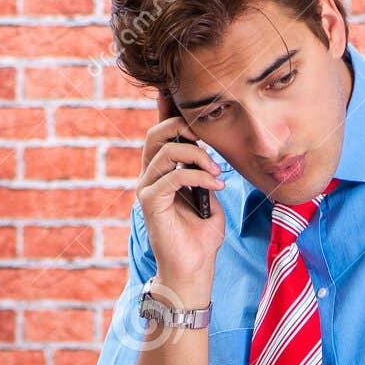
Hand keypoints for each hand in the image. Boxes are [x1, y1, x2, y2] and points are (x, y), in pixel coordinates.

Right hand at [137, 97, 226, 292]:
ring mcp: (147, 189)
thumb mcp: (209, 198)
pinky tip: (215, 187)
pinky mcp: (150, 204)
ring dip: (196, 156)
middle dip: (183, 127)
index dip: (169, 110)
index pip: (162, 134)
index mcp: (163, 172)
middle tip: (208, 139)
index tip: (186, 95)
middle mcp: (150, 176)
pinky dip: (196, 177)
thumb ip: (205, 174)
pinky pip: (170, 178)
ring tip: (216, 172)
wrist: (193, 269)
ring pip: (164, 152)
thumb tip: (212, 155)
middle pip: (156, 134)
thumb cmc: (202, 236)